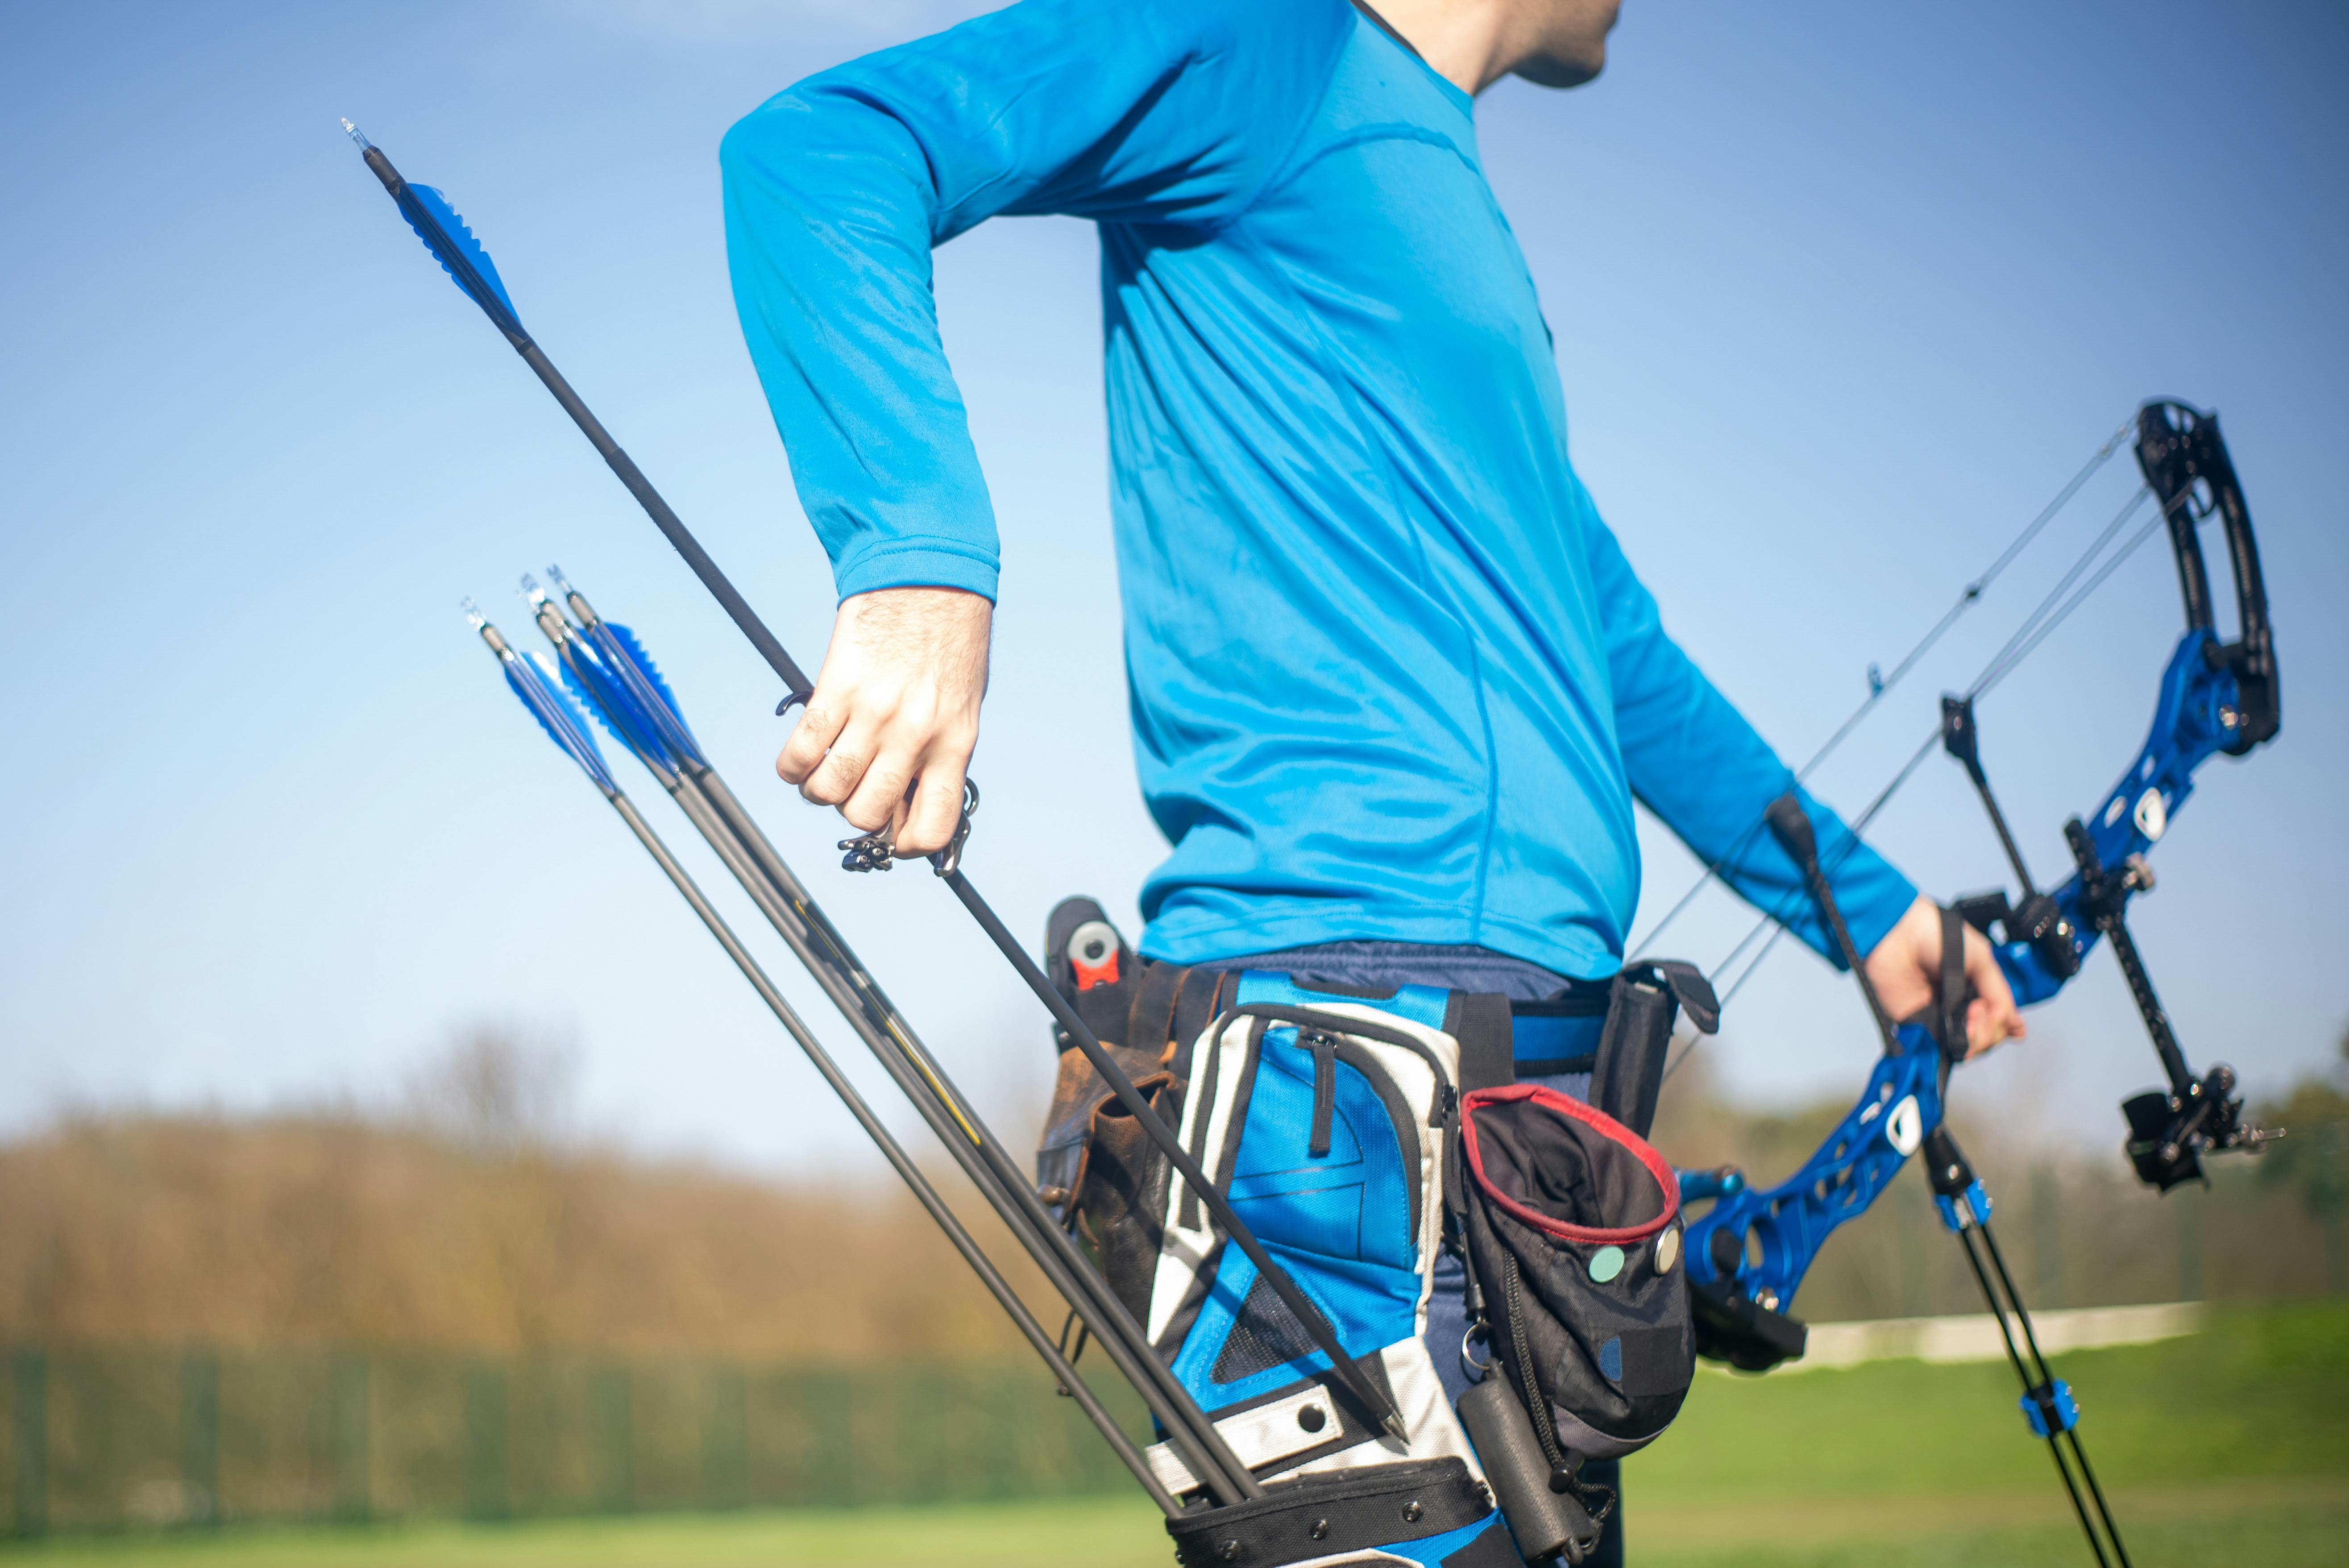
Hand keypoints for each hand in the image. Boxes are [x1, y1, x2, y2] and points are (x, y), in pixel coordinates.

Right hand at [777, 587, 990, 855]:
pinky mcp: (837, 687)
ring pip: (828, 790)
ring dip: (817, 792)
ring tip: (822, 774)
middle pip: (866, 814)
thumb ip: (938, 754)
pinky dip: (791, 767)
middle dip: (853, 814)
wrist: (928, 576)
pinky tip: (797, 760)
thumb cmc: (948, 643)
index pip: (932, 827)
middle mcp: (915, 735)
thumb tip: (907, 803)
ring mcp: (874, 713)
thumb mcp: (961, 706)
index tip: (891, 833)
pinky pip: (801, 750)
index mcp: (954, 744)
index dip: (905, 844)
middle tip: (852, 790)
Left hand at [1861, 894, 2025, 1058]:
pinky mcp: (1918, 1026)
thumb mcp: (1981, 959)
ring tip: (1972, 1013)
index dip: (2004, 1025)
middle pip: (1986, 1038)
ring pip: (1968, 1048)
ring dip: (1980, 1038)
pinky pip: (1942, 1049)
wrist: (1898, 932)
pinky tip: (1963, 1031)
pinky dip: (1959, 1046)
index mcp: (1973, 990)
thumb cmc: (1934, 934)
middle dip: (1993, 1029)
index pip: (1997, 1022)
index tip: (2004, 1016)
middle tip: (1981, 1009)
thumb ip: (1999, 994)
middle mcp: (1956, 1007)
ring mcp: (1937, 1018)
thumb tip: (2015, 1025)